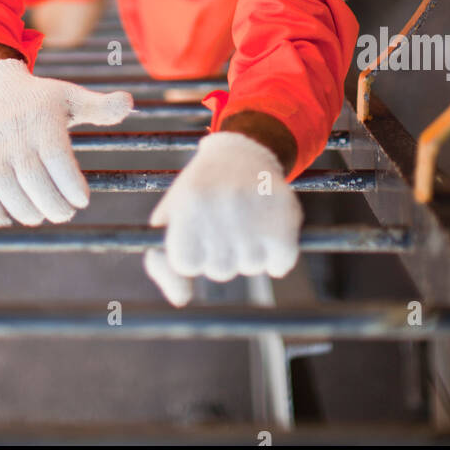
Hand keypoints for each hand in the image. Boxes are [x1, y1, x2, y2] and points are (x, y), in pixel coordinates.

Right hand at [0, 58, 132, 225]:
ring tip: (42, 213)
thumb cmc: (40, 98)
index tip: (82, 198)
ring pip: (10, 195)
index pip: (59, 162)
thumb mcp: (70, 96)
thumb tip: (130, 103)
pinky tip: (11, 217)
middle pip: (36, 184)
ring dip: (30, 213)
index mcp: (43, 123)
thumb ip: (101, 106)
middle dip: (56, 207)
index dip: (73, 187)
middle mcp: (15, 139)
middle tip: (66, 212)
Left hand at [143, 132, 302, 306]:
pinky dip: (276, 255)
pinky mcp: (286, 219)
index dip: (192, 252)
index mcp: (188, 206)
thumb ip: (163, 261)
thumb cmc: (200, 189)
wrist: (243, 150)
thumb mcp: (170, 214)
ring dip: (248, 252)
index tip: (196, 230)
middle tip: (223, 219)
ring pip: (250, 268)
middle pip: (219, 270)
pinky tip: (267, 227)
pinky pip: (280, 264)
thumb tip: (181, 299)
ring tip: (244, 218)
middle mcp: (220, 208)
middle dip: (221, 252)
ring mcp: (255, 214)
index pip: (186, 265)